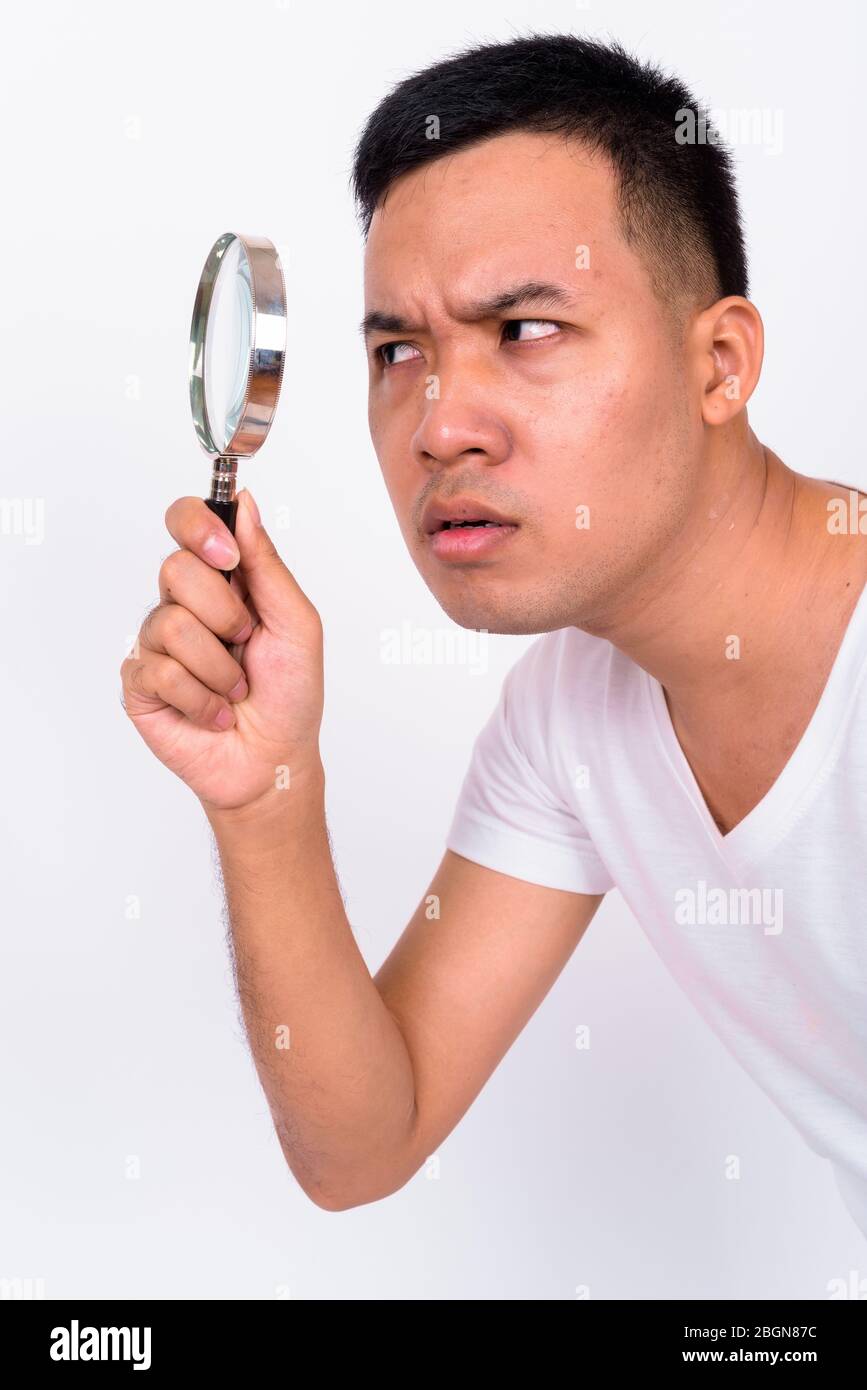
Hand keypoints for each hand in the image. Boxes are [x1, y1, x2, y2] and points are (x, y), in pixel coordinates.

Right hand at [120, 488, 323, 813]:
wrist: (274, 759)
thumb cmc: (290, 694)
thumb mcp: (296, 623)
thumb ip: (266, 563)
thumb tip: (244, 505)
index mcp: (221, 580)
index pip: (187, 521)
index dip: (198, 526)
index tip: (227, 556)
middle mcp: (182, 603)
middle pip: (175, 568)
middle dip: (225, 613)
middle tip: (246, 642)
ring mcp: (156, 643)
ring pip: (172, 623)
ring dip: (220, 667)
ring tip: (235, 690)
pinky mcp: (140, 683)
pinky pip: (161, 671)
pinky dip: (202, 699)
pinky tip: (216, 712)